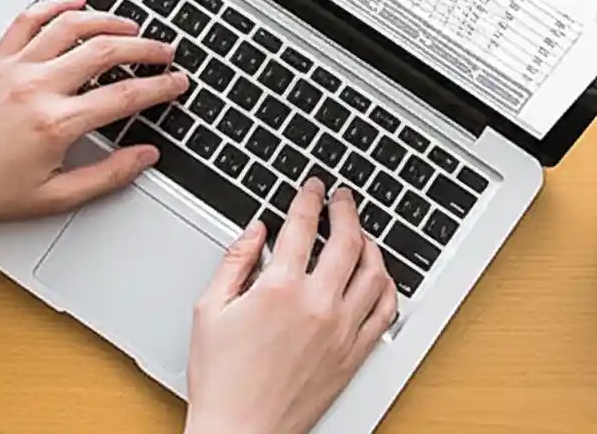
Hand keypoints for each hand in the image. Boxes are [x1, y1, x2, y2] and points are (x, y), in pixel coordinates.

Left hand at [0, 0, 188, 229]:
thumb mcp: (56, 196)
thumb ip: (108, 175)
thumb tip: (145, 157)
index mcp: (57, 124)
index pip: (125, 96)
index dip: (161, 87)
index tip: (178, 84)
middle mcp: (37, 88)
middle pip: (106, 50)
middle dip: (145, 47)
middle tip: (166, 52)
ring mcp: (15, 68)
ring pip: (71, 26)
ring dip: (108, 20)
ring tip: (131, 27)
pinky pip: (29, 20)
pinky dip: (56, 5)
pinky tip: (77, 3)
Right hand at [185, 179, 398, 433]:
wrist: (239, 432)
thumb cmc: (221, 379)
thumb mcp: (209, 310)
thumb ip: (235, 261)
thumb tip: (256, 230)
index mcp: (279, 289)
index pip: (303, 225)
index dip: (309, 197)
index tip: (313, 187)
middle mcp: (318, 305)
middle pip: (347, 239)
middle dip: (346, 209)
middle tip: (342, 198)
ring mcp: (342, 330)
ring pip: (374, 271)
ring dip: (371, 242)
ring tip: (362, 232)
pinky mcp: (354, 354)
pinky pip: (385, 311)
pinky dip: (387, 286)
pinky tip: (378, 276)